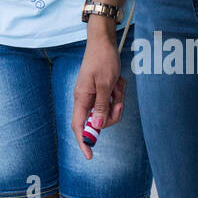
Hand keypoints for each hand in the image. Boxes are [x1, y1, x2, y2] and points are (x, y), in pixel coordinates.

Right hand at [71, 28, 124, 159]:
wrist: (104, 41)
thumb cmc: (103, 59)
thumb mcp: (106, 84)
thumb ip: (101, 106)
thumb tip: (96, 127)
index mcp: (81, 98)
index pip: (78, 126)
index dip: (83, 141)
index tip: (89, 156)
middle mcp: (85, 99)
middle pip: (98, 121)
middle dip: (112, 114)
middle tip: (120, 100)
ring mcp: (93, 95)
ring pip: (108, 111)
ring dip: (117, 100)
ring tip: (119, 85)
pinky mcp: (101, 90)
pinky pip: (112, 100)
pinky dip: (118, 93)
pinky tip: (119, 81)